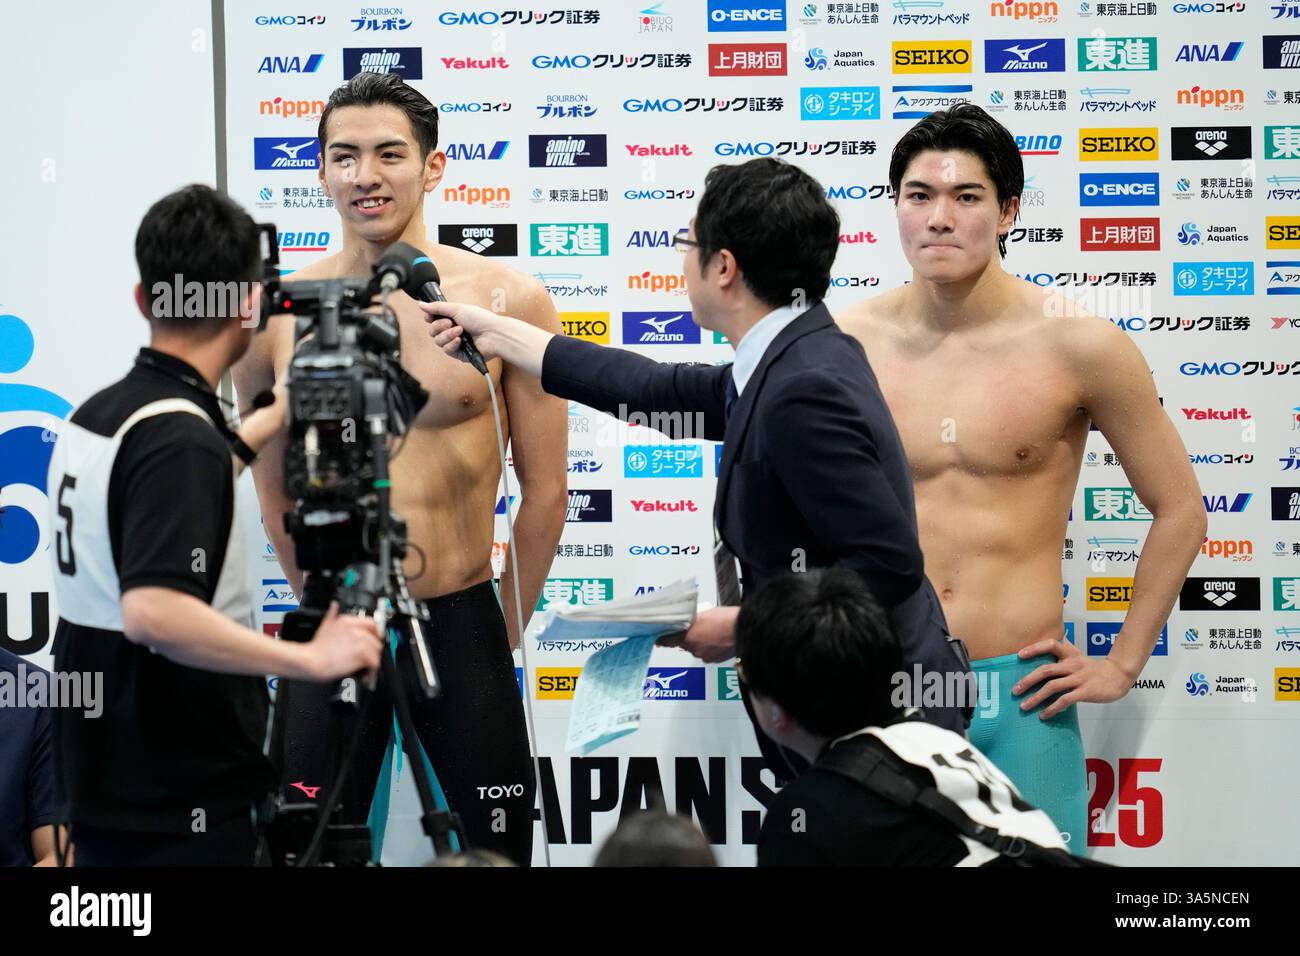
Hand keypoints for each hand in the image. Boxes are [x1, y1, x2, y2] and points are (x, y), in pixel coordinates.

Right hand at [304, 602, 382, 681]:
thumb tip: (334, 605)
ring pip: (377, 650)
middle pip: (376, 638)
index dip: (374, 633)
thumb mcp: (324, 625)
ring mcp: (360, 640)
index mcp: (348, 620)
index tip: (372, 641)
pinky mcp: (362, 653)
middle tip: (367, 657)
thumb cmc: (316, 648)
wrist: (311, 661)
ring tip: (364, 666)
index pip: (372, 623)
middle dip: (373, 649)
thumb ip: (332, 614)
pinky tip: (364, 672)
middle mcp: (356, 628)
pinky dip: (371, 669)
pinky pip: (375, 662)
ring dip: (372, 660)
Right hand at [419, 300, 506, 361]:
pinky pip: (447, 350)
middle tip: (450, 323)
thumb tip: (420, 304)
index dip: (430, 318)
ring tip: (460, 331)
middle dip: (440, 326)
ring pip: (438, 341)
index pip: (433, 320)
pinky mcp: (459, 354)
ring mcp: (455, 342)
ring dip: (448, 335)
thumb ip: (437, 307)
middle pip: (433, 331)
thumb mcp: (456, 308)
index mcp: (452, 318)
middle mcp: (452, 330)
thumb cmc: (480, 319)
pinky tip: (460, 340)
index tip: (430, 316)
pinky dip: (452, 344)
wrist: (493, 334)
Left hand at [668, 606, 739, 663]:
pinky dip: (711, 648)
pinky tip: (718, 639)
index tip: (660, 638)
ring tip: (713, 632)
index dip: (664, 639)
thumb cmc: (726, 619)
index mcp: (688, 637)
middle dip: (690, 637)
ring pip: (697, 649)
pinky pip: (708, 654)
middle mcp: (694, 649)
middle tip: (700, 627)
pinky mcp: (715, 660)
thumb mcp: (703, 613)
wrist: (745, 629)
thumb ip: (691, 620)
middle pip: (685, 644)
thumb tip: (685, 621)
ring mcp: (705, 656)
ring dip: (702, 642)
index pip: (667, 641)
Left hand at [1012, 637, 1131, 718]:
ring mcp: (1079, 678)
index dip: (1034, 648)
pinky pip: (1065, 700)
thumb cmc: (1093, 667)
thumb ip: (1064, 647)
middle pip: (1046, 669)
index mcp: (1070, 654)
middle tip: (1015, 690)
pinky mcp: (1085, 692)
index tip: (1018, 655)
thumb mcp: (1078, 654)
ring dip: (1036, 697)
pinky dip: (1052, 708)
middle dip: (1027, 680)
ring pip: (1052, 687)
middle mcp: (1072, 664)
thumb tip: (1053, 637)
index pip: (1050, 644)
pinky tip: (1043, 715)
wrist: (1118, 677)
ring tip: (1024, 706)